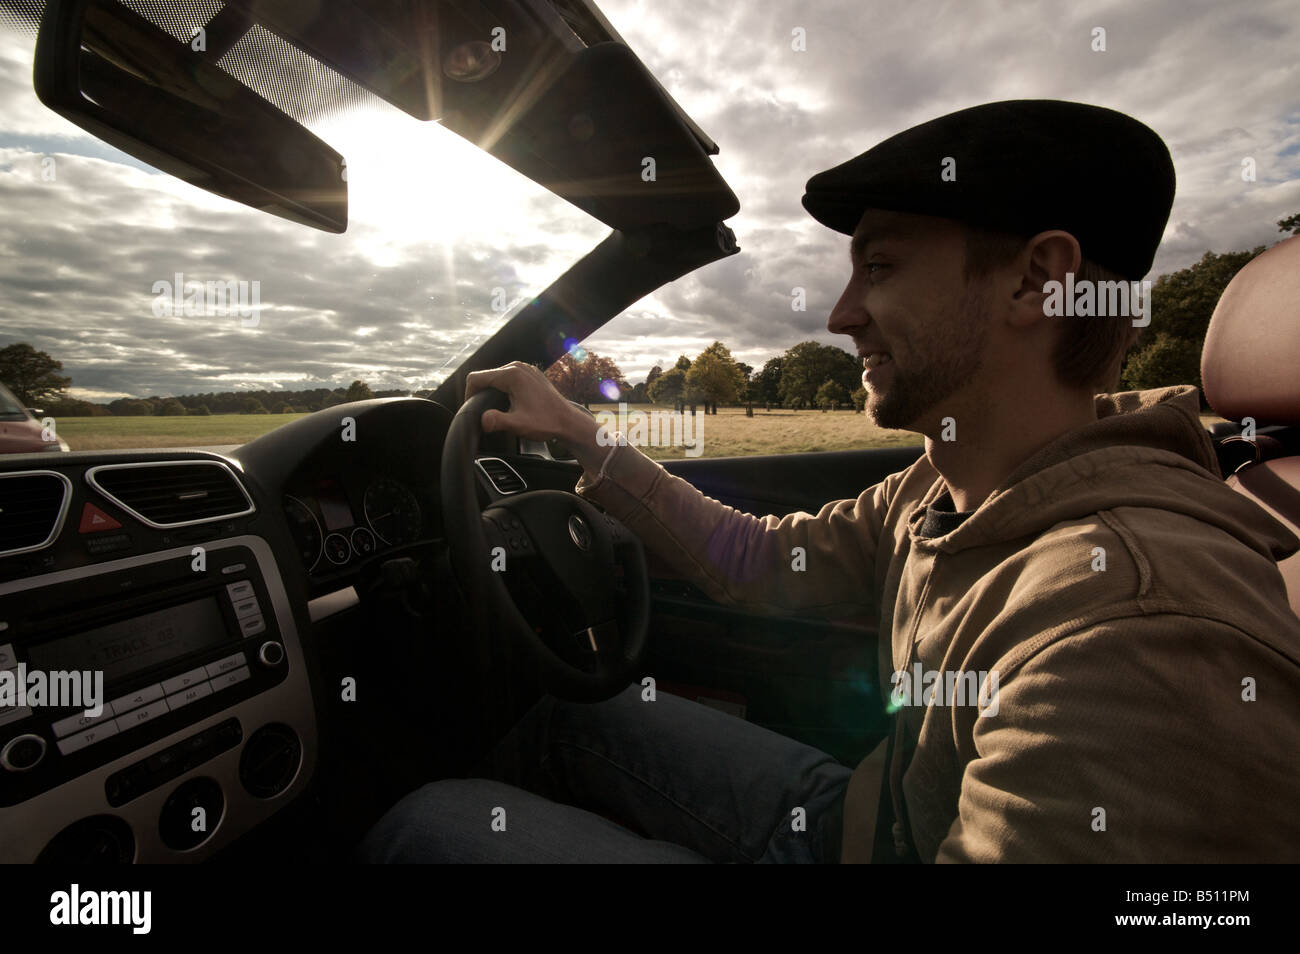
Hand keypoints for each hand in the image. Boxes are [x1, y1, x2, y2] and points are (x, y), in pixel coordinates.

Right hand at [464, 362, 607, 472]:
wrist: (568, 421)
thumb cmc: (546, 422)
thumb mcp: (519, 424)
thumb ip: (498, 421)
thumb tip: (483, 420)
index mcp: (512, 374)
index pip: (476, 378)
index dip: (468, 394)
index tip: (471, 409)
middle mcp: (518, 367)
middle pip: (486, 376)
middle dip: (480, 393)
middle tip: (481, 412)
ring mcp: (525, 369)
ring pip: (496, 376)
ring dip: (491, 391)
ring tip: (493, 409)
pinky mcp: (530, 374)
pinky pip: (508, 378)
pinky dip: (502, 389)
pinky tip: (506, 404)